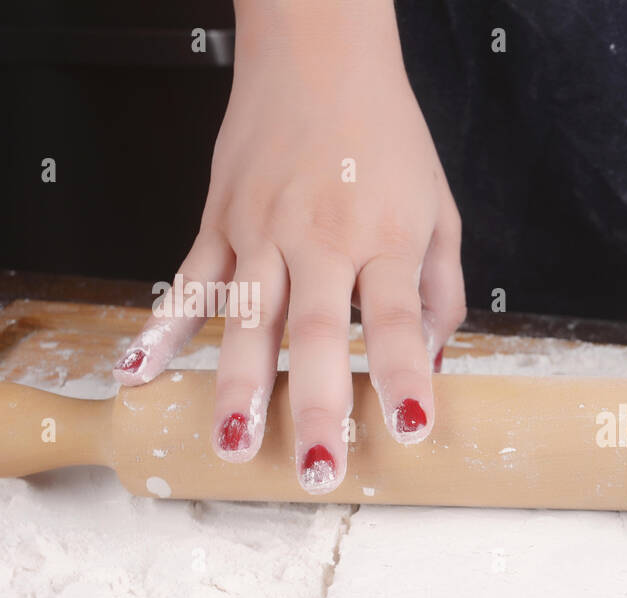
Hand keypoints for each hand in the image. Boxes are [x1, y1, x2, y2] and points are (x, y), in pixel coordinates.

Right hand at [113, 1, 464, 493]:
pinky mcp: (220, 219)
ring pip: (245, 317)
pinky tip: (141, 372)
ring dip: (236, 384)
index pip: (395, 319)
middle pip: (315, 332)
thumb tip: (433, 360)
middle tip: (315, 468)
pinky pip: (189, 279)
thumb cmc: (387, 138)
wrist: (320, 53)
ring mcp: (262, 228)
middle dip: (315, 405)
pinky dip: (162, 326)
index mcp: (384, 236)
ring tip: (233, 444)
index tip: (412, 428)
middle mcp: (320, 236)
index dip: (403, 375)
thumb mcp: (440, 210)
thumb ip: (440, 290)